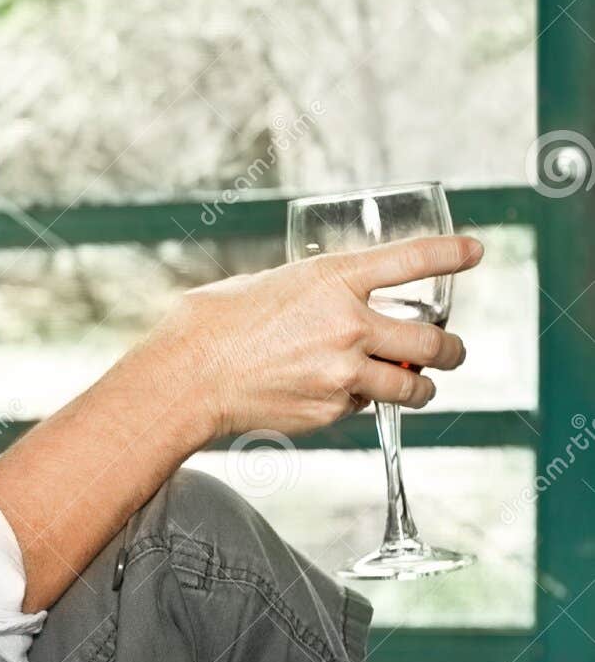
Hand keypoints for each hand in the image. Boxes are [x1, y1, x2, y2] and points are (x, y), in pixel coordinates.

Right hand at [148, 234, 482, 441]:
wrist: (187, 377)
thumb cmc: (213, 324)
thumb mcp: (267, 284)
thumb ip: (310, 291)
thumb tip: (327, 298)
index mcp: (332, 279)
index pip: (413, 261)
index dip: (451, 254)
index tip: (474, 252)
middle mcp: (348, 325)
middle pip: (433, 342)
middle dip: (451, 349)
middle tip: (450, 349)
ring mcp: (343, 373)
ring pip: (413, 387)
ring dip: (421, 386)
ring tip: (417, 385)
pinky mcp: (331, 410)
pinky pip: (364, 405)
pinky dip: (361, 400)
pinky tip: (338, 392)